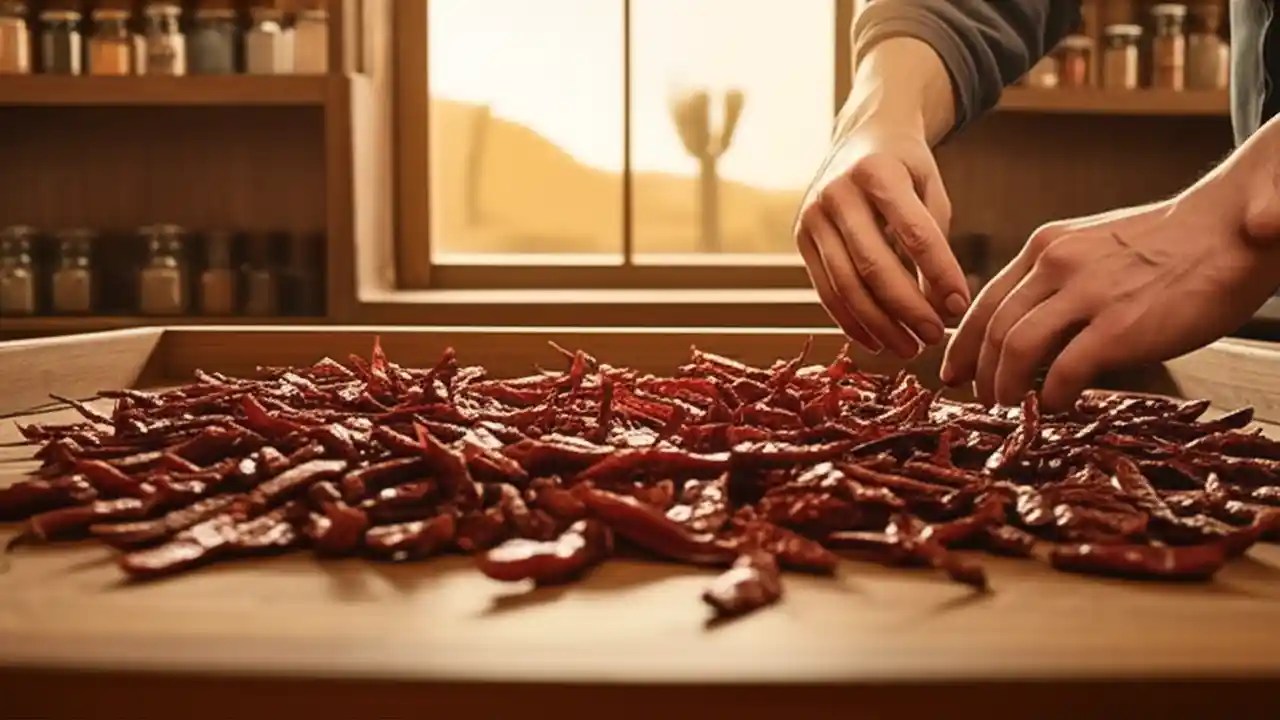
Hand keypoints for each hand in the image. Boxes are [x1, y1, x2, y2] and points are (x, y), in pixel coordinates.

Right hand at [794, 105, 969, 358]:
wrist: (859, 135)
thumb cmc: (904, 165)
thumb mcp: (929, 185)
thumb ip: (935, 238)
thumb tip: (939, 304)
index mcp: (877, 171)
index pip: (914, 232)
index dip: (940, 274)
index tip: (961, 307)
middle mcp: (837, 192)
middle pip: (874, 266)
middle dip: (908, 309)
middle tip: (936, 337)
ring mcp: (813, 215)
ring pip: (846, 285)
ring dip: (880, 325)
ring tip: (911, 349)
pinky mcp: (801, 238)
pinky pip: (826, 290)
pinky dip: (852, 322)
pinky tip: (877, 342)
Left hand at [942, 186, 1279, 411]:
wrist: (1233, 230)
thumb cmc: (1171, 247)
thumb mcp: (1095, 247)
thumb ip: (1058, 279)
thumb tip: (1026, 319)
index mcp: (1046, 246)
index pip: (986, 300)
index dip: (962, 343)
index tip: (953, 371)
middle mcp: (1057, 264)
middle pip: (995, 329)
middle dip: (980, 374)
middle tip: (982, 401)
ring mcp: (1088, 295)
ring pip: (1016, 349)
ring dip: (1006, 387)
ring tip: (1011, 409)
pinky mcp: (1119, 327)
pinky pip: (1064, 372)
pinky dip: (1051, 396)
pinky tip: (1057, 406)